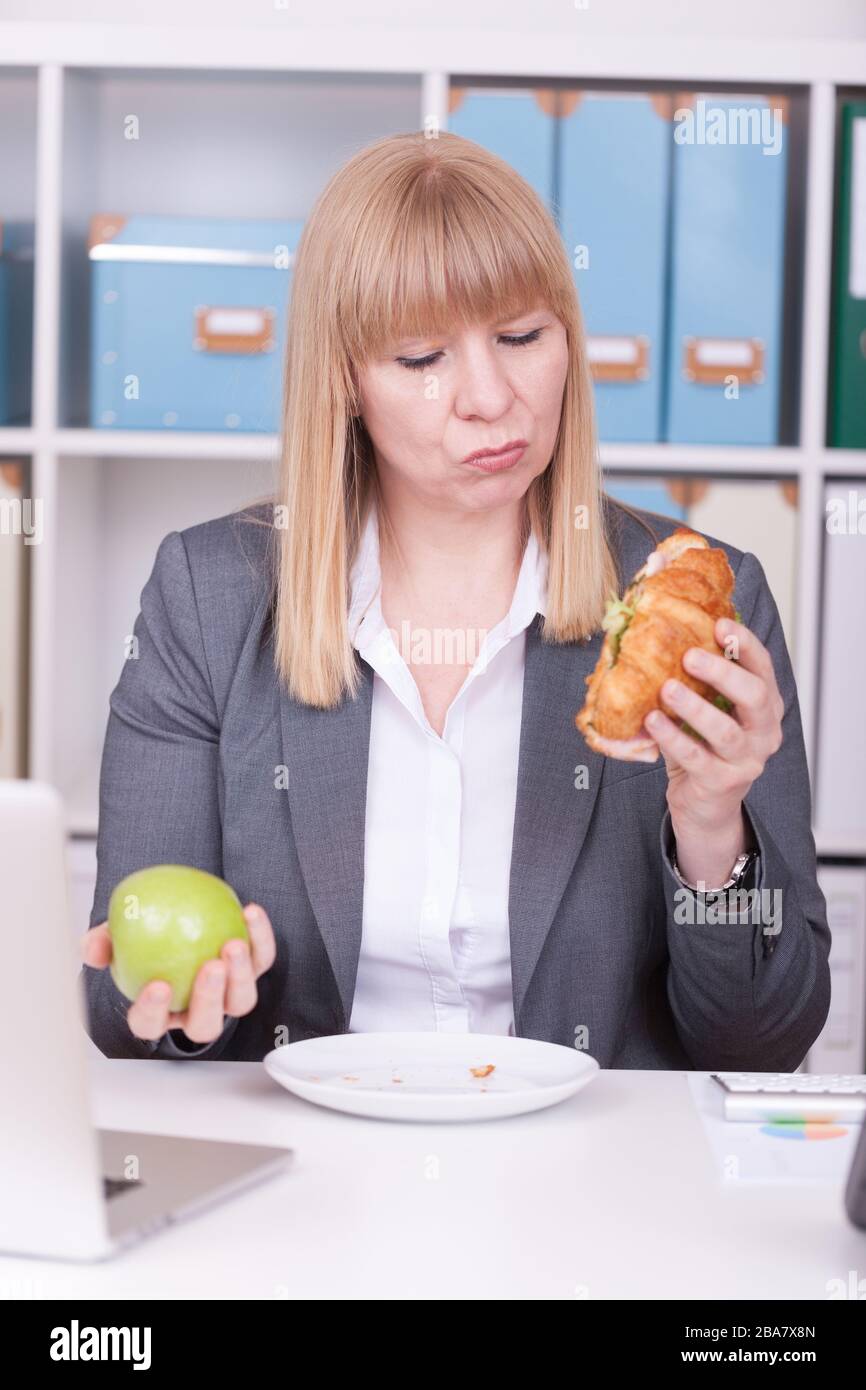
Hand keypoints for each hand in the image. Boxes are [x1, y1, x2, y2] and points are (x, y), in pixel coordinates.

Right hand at [81, 903, 276, 1044]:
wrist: (178, 919)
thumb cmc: (143, 936)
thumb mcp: (115, 937)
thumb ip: (102, 943)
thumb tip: (93, 948)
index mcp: (160, 1013)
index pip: (151, 1024)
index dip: (153, 1012)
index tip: (157, 985)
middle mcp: (196, 1011)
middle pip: (205, 1024)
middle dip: (209, 999)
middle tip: (209, 966)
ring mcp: (228, 995)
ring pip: (240, 1000)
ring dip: (240, 975)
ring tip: (233, 943)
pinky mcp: (253, 969)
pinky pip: (262, 958)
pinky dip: (260, 937)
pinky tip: (250, 911)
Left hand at [644, 616, 782, 882]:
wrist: (705, 806)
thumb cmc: (704, 748)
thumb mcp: (708, 711)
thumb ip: (698, 683)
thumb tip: (662, 637)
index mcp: (765, 706)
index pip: (763, 668)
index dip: (744, 644)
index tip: (719, 624)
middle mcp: (764, 732)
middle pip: (754, 696)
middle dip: (723, 672)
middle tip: (690, 656)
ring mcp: (747, 760)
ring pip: (725, 730)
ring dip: (694, 707)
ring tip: (667, 688)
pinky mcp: (722, 783)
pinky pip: (696, 757)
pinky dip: (672, 737)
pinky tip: (652, 721)